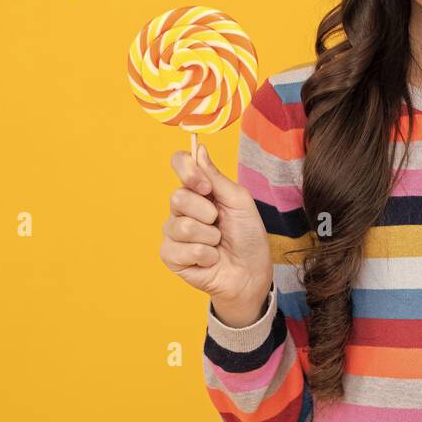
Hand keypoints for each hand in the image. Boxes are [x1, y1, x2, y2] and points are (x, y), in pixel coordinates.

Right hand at [160, 144, 273, 324]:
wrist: (251, 272)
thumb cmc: (248, 236)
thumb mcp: (239, 202)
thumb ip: (217, 178)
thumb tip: (199, 149)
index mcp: (199, 190)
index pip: (180, 164)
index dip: (187, 170)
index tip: (205, 186)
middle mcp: (182, 208)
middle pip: (177, 197)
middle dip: (207, 212)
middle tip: (219, 223)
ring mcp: (173, 232)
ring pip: (182, 226)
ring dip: (210, 237)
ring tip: (218, 244)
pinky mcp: (170, 256)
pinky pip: (181, 249)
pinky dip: (205, 255)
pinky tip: (211, 259)